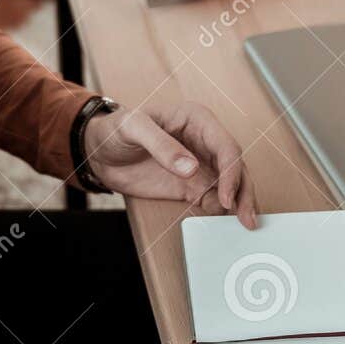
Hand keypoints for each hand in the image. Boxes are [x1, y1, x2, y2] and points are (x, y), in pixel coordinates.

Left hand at [83, 99, 257, 227]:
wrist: (98, 152)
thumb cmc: (114, 130)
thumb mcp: (133, 129)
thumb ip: (162, 145)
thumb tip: (191, 168)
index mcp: (196, 119)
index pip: (225, 146)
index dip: (231, 172)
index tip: (226, 197)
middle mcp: (203, 141)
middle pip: (235, 166)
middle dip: (243, 192)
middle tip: (246, 218)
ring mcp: (199, 164)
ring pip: (230, 184)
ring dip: (238, 203)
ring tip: (243, 224)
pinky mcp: (191, 184)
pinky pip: (213, 198)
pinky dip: (221, 211)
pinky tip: (222, 223)